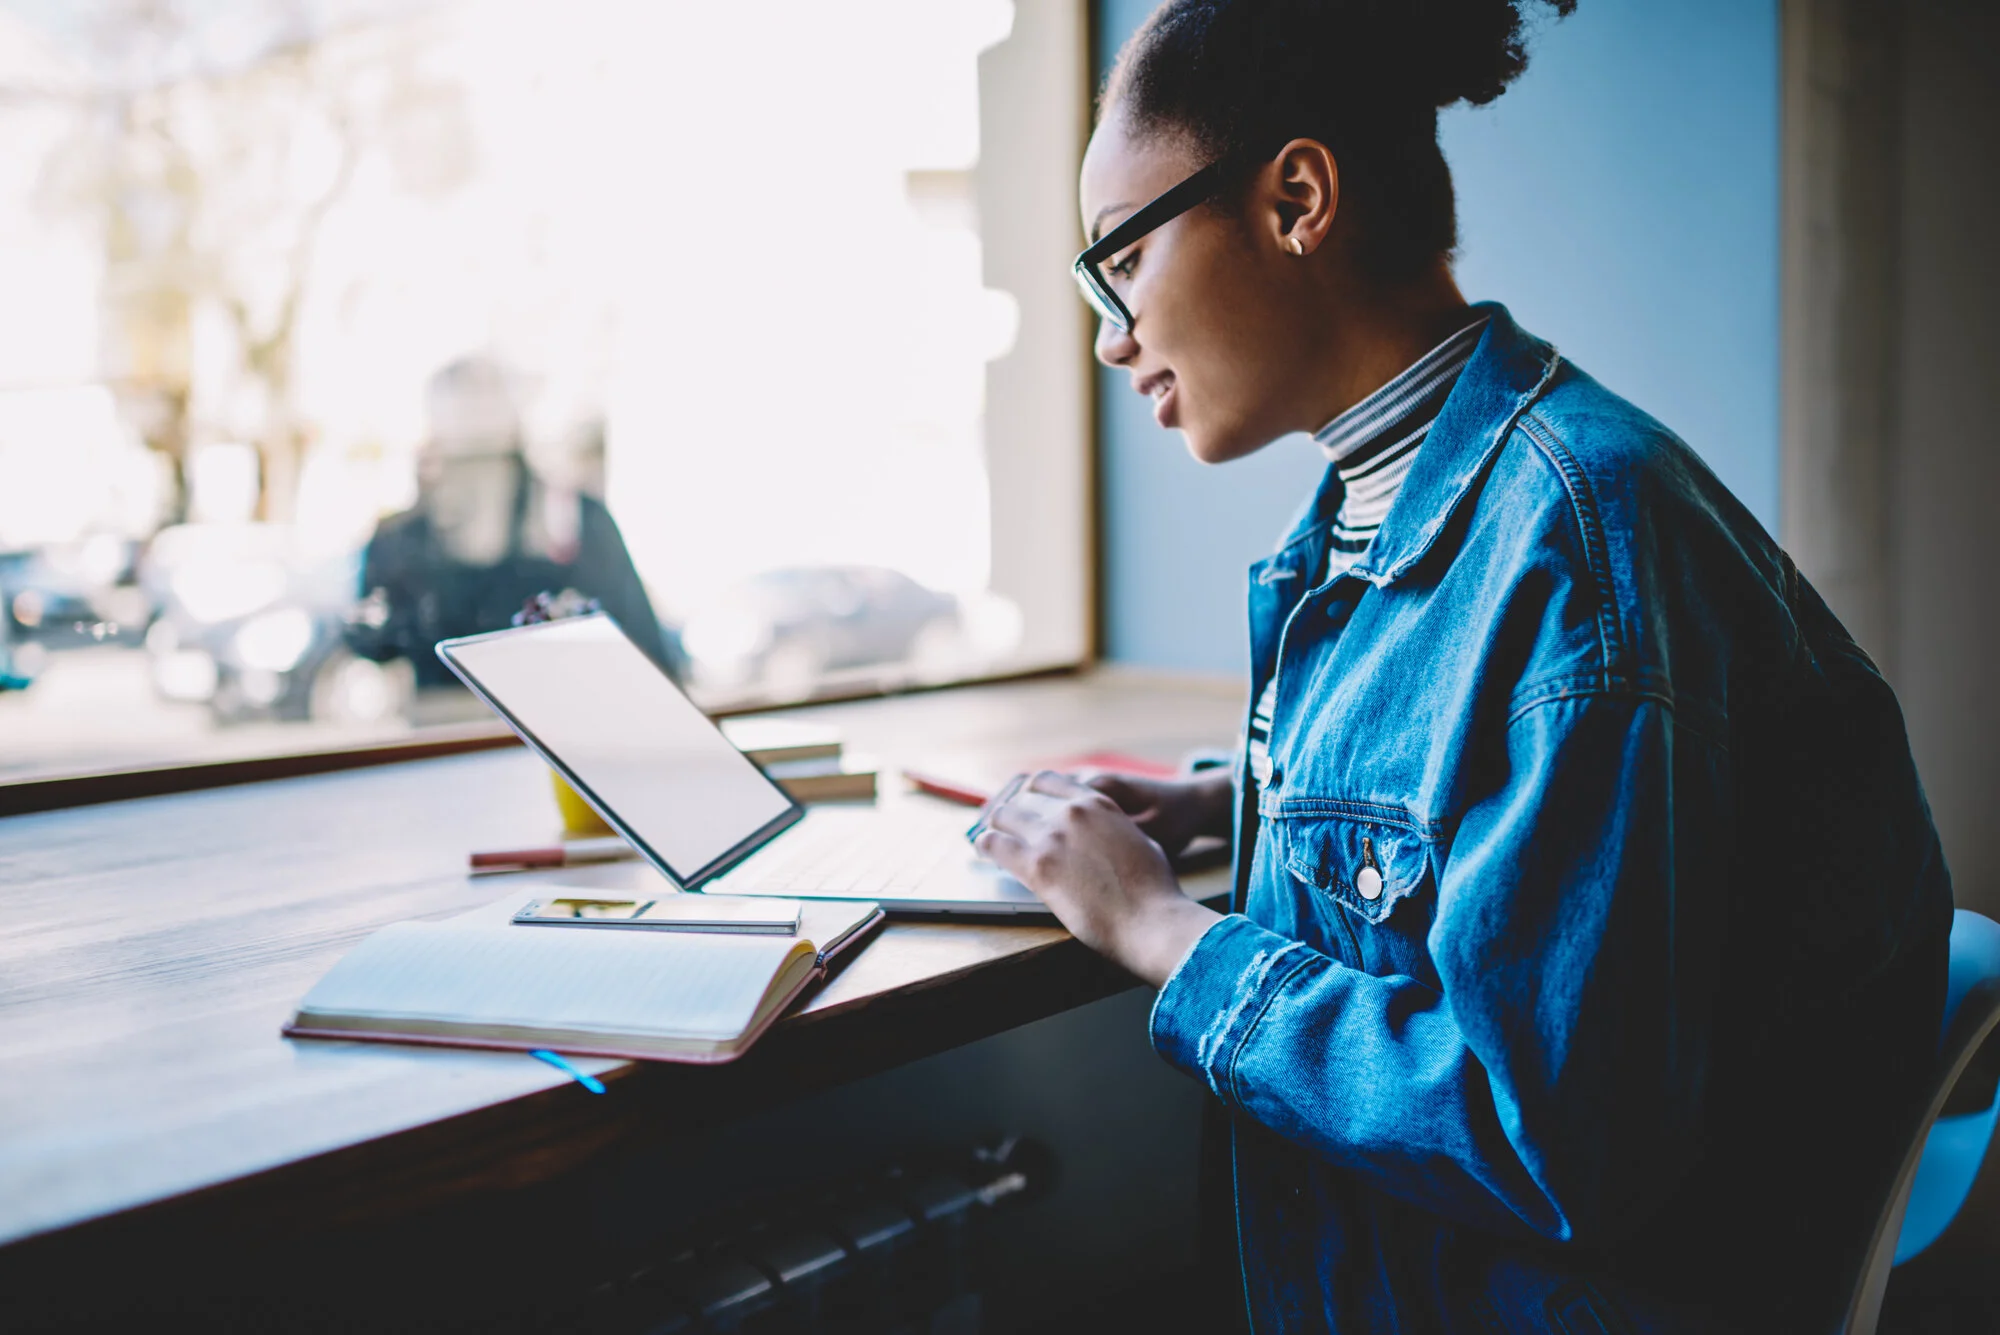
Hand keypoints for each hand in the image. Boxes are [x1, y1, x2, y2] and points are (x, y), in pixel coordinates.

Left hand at [973, 771, 1219, 987]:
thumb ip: (1115, 831)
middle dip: (1013, 812)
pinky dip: (986, 846)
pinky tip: (985, 852)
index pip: (1049, 781)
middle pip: (1022, 797)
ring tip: (993, 839)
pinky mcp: (1036, 866)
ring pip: (1003, 816)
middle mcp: (1071, 812)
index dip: (1033, 794)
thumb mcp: (1141, 842)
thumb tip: (1107, 839)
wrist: (1150, 920)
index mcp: (1098, 802)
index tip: (1027, 805)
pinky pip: (994, 844)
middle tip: (1008, 827)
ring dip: (998, 826)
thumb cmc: (1153, 890)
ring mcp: (1052, 836)